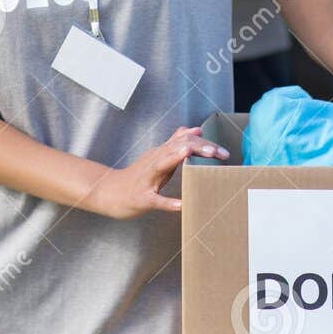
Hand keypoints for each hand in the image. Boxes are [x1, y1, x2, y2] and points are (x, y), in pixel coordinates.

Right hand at [88, 126, 227, 218]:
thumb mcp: (158, 156)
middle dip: (197, 148)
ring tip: (191, 155)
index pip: (184, 141)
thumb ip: (176, 143)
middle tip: (218, 153)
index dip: (204, 144)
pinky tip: (180, 204)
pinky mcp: (141, 198)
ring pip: (161, 164)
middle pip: (176, 148)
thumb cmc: (138, 176)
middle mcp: (154, 161)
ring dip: (176, 158)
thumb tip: (195, 129)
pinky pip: (155, 200)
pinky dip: (167, 202)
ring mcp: (146, 179)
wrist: (108, 192)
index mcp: (161, 153)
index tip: (223, 152)